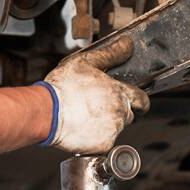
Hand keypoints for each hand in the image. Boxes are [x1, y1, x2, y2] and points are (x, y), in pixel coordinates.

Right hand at [41, 36, 149, 153]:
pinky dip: (96, 138)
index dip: (139, 100)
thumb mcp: (86, 62)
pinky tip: (83, 128)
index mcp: (118, 92)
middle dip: (118, 112)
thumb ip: (111, 54)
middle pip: (128, 115)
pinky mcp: (102, 145)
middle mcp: (119, 112)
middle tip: (99, 107)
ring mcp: (112, 130)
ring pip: (115, 129)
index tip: (134, 102)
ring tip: (86, 116)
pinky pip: (104, 142)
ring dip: (106, 124)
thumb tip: (128, 44)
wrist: (47, 112)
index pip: (142, 99)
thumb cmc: (63, 87)